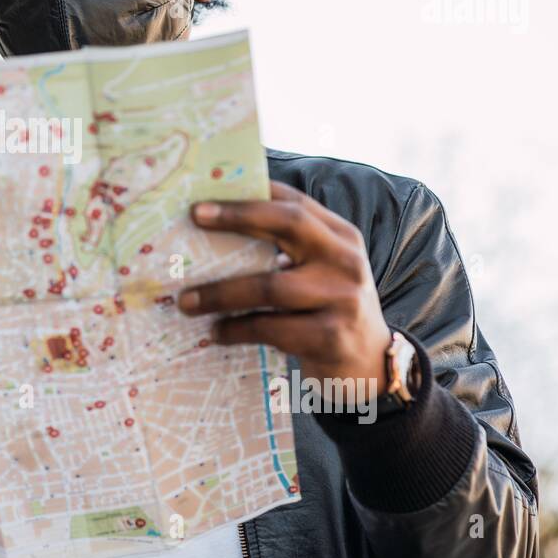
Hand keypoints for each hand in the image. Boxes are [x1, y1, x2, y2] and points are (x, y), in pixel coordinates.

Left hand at [177, 181, 390, 387]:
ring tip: (186, 301)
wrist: (370, 363)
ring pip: (270, 286)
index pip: (294, 202)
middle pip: (290, 224)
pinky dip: (236, 329)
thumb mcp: (320, 272)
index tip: (207, 193)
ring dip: (220, 293)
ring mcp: (343, 298)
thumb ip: (286, 249)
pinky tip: (216, 332)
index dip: (251, 194)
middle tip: (195, 218)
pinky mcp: (331, 337)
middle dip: (238, 217)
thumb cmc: (329, 309)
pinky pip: (270, 328)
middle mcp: (346, 260)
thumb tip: (213, 233)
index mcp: (340, 236)